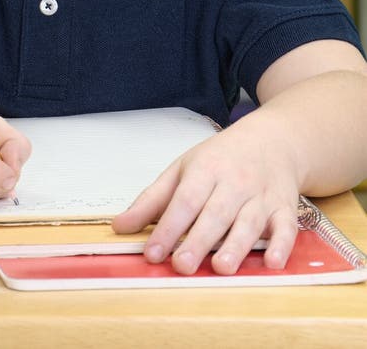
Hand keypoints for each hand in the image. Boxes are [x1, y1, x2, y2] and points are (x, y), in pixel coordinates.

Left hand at [112, 111, 299, 274]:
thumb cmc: (221, 158)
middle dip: (198, 240)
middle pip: (215, 213)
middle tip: (182, 266)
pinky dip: (282, 244)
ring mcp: (261, 195)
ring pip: (249, 222)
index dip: (168, 226)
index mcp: (205, 170)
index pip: (184, 199)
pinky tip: (273, 262)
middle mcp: (234, 182)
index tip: (153, 252)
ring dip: (236, 246)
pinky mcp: (284, 208)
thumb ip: (152, 200)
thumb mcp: (183, 169)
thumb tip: (120, 226)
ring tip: (221, 268)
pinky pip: (286, 227)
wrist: (272, 140)